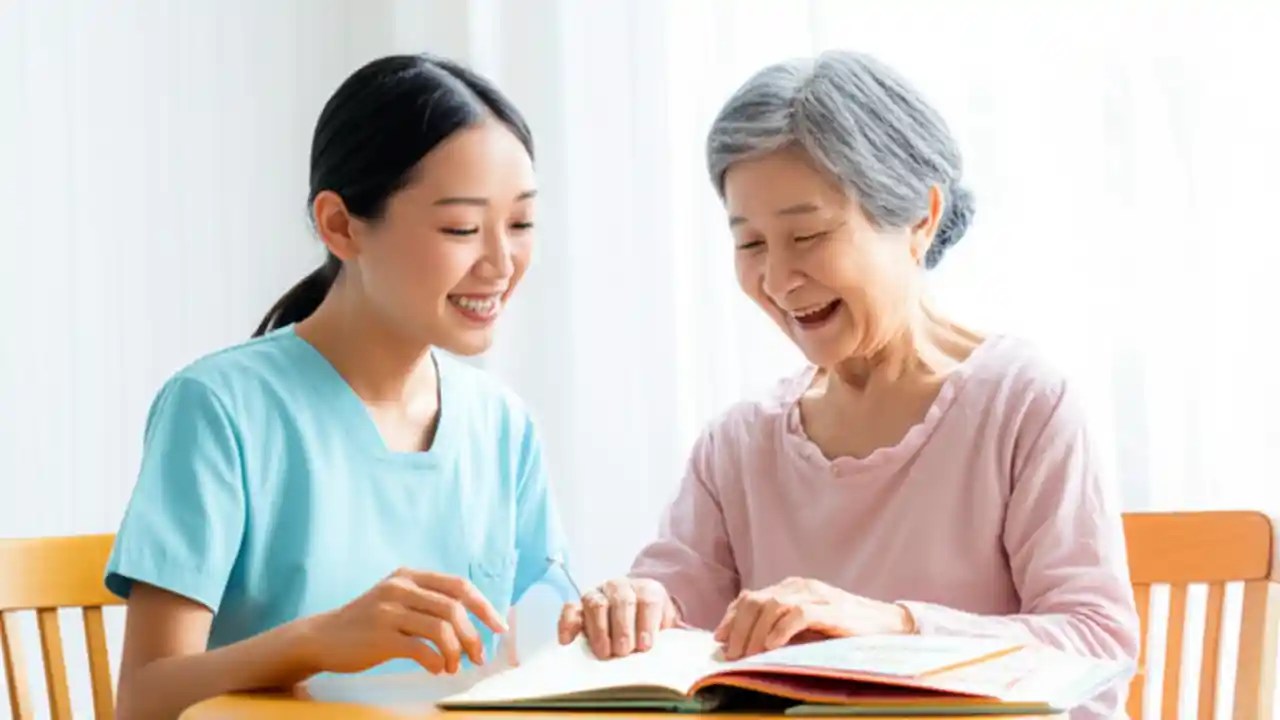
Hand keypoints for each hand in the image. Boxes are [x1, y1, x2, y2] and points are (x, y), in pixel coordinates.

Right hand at [302, 567, 507, 674]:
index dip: (484, 606)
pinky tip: (436, 669)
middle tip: (479, 656)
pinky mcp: (380, 636)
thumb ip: (427, 603)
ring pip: (442, 629)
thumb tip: (472, 622)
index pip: (459, 586)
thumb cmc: (366, 623)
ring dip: (456, 652)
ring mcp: (388, 611)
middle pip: (454, 609)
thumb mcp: (396, 599)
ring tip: (453, 666)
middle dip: (474, 636)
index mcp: (409, 576)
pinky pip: (422, 650)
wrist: (322, 637)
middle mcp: (400, 588)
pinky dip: (436, 662)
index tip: (499, 626)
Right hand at [557, 577, 679, 658]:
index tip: (645, 646)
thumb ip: (672, 638)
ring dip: (599, 629)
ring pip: (595, 602)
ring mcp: (598, 594)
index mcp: (648, 590)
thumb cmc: (651, 628)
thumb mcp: (667, 630)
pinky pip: (569, 609)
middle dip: (623, 626)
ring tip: (604, 652)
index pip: (648, 599)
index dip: (647, 622)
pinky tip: (568, 642)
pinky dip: (568, 624)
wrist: (633, 616)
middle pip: (622, 599)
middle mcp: (621, 587)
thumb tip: (681, 654)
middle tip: (624, 651)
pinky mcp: (578, 605)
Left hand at [714, 577, 913, 659]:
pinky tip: (772, 646)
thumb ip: (780, 629)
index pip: (751, 596)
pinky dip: (781, 630)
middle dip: (739, 629)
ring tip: (748, 656)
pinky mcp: (831, 609)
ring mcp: (817, 595)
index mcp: (792, 588)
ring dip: (755, 633)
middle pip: (756, 601)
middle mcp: (800, 586)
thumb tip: (745, 645)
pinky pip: (798, 614)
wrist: (890, 626)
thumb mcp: (807, 629)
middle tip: (732, 656)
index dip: (732, 617)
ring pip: (773, 605)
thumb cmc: (847, 631)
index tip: (719, 640)